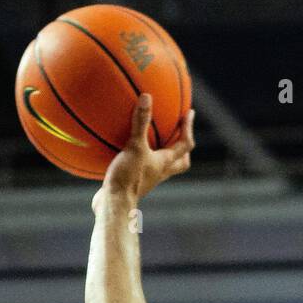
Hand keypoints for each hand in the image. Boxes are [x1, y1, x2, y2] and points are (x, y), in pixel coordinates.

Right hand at [92, 96, 194, 211]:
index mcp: (165, 162)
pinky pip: (142, 168)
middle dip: (183, 147)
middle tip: (180, 133)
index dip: (188, 128)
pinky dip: (140, 159)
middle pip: (181, 161)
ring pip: (163, 166)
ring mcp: (148, 179)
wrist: (113, 205)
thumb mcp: (134, 146)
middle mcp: (160, 172)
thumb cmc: (128, 178)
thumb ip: (140, 122)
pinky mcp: (134, 183)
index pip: (185, 144)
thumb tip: (146, 97)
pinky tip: (126, 150)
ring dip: (163, 154)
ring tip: (156, 140)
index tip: (189, 113)